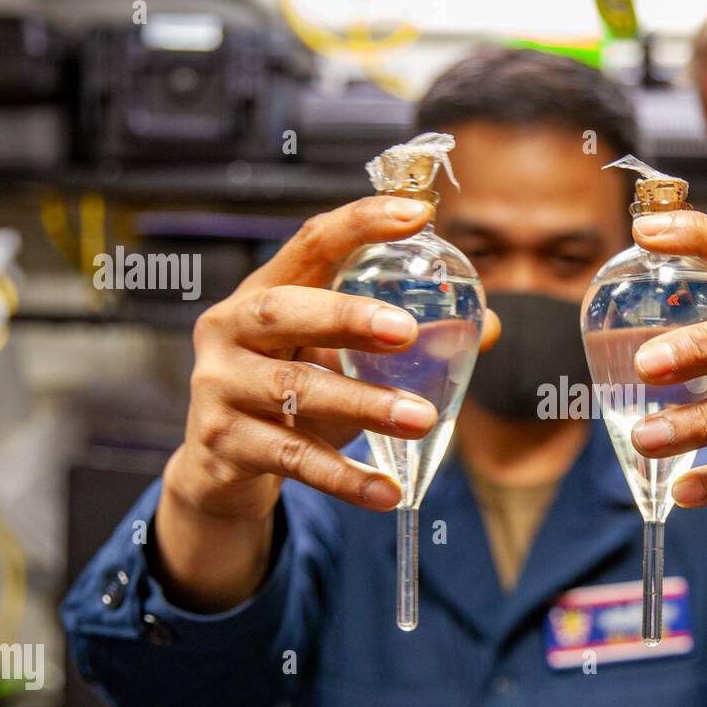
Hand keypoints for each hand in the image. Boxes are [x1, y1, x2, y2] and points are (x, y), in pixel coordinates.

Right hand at [164, 195, 499, 521]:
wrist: (220, 471)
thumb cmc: (292, 397)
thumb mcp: (341, 362)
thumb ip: (403, 343)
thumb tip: (488, 326)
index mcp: (264, 292)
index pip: (310, 244)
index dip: (360, 225)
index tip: (417, 215)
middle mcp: (230, 329)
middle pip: (284, 309)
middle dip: (347, 316)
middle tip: (407, 330)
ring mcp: (218, 386)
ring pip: (293, 389)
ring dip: (363, 404)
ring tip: (422, 419)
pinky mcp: (220, 444)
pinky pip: (291, 458)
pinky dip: (343, 477)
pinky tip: (386, 492)